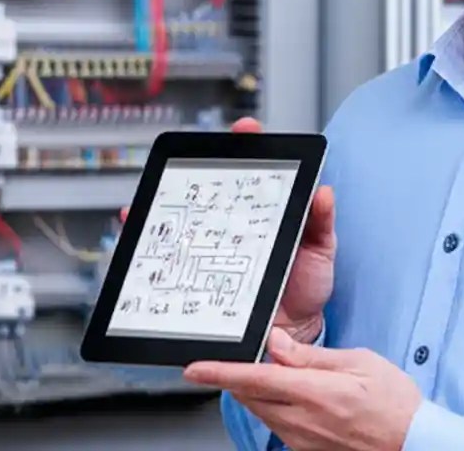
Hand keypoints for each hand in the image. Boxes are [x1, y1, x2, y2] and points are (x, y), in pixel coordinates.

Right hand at [122, 116, 335, 344]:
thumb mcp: (320, 250)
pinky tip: (140, 229)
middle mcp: (236, 223)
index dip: (248, 143)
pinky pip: (170, 254)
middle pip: (213, 187)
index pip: (256, 169)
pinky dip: (150, 241)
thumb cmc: (306, 286)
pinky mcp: (199, 273)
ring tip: (157, 194)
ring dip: (164, 202)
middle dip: (199, 167)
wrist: (291, 334)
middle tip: (196, 158)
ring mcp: (215, 246)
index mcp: (267, 211)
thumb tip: (324, 192)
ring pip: (184, 216)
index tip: (246, 129)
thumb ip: (321, 222)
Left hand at [184, 328, 421, 450]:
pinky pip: (278, 426)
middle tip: (252, 358)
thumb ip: (311, 355)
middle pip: (250, 397)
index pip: (253, 380)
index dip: (219, 373)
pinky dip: (277, 408)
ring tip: (285, 376)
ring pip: (262, 412)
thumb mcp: (359, 362)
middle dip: (241, 377)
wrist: (413, 443)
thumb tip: (276, 343)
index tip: (194, 368)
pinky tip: (298, 399)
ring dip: (260, 393)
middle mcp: (302, 421)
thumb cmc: (394, 403)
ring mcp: (302, 440)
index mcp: (314, 393)